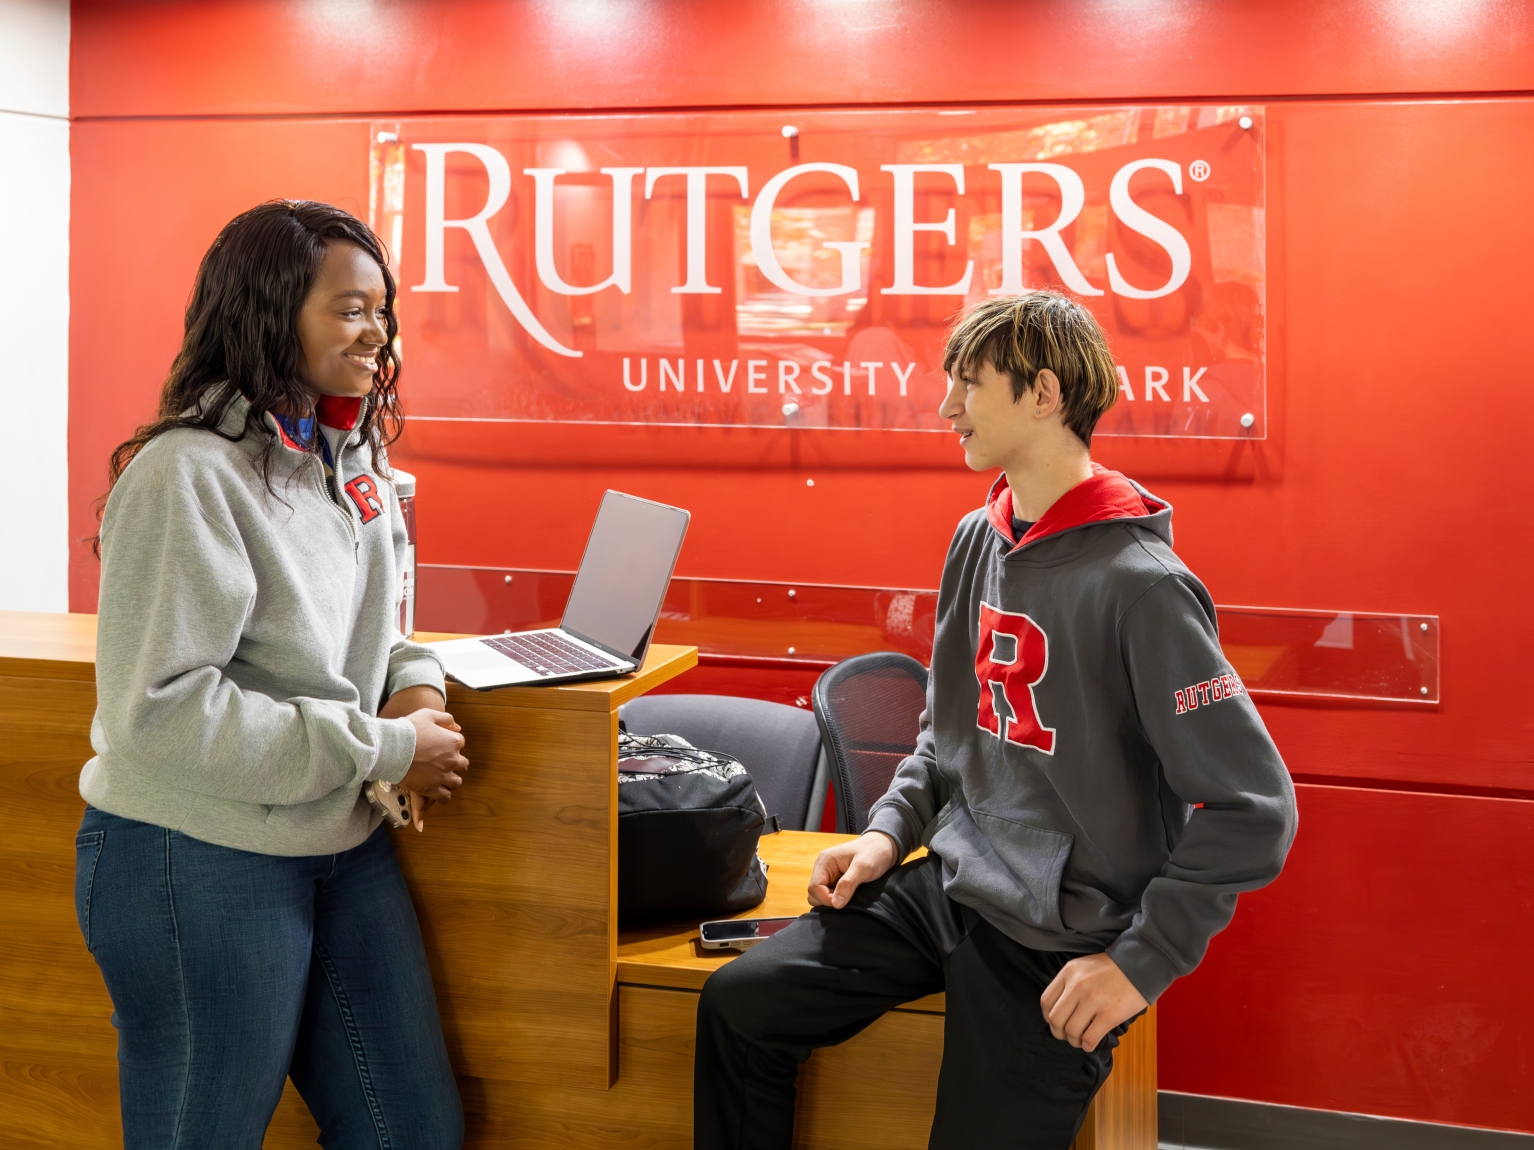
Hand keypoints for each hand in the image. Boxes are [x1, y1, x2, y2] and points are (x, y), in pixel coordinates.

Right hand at [380, 687, 451, 828]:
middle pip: (462, 764)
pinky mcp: (431, 788)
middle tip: (443, 763)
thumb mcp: (428, 714)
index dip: (450, 744)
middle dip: (455, 763)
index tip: (441, 746)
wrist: (390, 748)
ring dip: (451, 779)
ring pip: (456, 782)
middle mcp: (452, 760)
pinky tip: (439, 791)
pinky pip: (445, 797)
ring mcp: (443, 776)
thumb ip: (446, 719)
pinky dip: (444, 795)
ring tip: (442, 778)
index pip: (460, 743)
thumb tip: (457, 728)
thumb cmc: (408, 729)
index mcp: (453, 742)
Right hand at [808, 832, 899, 908]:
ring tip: (851, 895)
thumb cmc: (874, 852)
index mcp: (825, 861)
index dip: (826, 899)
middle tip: (848, 897)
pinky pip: (830, 895)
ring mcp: (829, 875)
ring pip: (822, 896)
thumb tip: (835, 904)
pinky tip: (851, 895)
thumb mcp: (863, 867)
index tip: (843, 901)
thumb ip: (848, 884)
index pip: (814, 887)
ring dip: (834, 900)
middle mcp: (823, 868)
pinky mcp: (836, 881)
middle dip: (829, 900)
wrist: (885, 846)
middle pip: (814, 894)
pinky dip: (839, 899)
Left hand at [1040, 953, 1148, 1051]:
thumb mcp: (1084, 966)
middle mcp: (1077, 986)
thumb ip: (1070, 983)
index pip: (1046, 1001)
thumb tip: (1062, 1007)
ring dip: (1073, 1041)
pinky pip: (1090, 1038)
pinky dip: (1087, 1045)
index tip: (1055, 1022)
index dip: (1048, 1017)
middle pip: (1055, 1019)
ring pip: (1071, 1031)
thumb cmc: (1112, 967)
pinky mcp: (1109, 1015)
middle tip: (1066, 1036)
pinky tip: (1090, 1044)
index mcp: (1068, 972)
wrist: (1140, 964)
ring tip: (1080, 1040)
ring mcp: (1092, 1001)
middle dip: (1058, 1032)